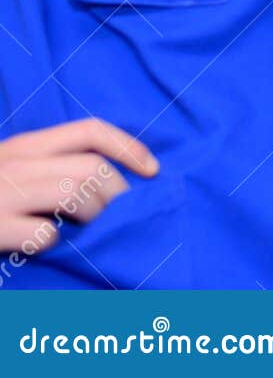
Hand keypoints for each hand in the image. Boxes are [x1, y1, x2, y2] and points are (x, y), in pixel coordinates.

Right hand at [0, 119, 159, 252]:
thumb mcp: (15, 172)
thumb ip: (51, 167)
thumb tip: (113, 180)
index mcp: (24, 146)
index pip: (90, 131)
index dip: (129, 148)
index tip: (153, 170)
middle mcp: (14, 163)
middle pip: (91, 167)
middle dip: (115, 195)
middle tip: (113, 217)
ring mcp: (2, 194)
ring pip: (75, 193)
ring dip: (92, 216)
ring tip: (84, 231)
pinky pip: (45, 233)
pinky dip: (55, 242)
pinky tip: (45, 246)